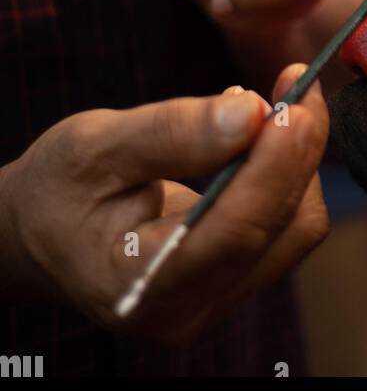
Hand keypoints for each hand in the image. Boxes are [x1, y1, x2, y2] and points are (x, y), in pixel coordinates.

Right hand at [0, 65, 328, 344]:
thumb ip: (171, 133)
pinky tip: (269, 134)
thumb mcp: (93, 145)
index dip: (275, 162)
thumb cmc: (59, 187)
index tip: (294, 99)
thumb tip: (252, 111)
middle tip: (296, 79)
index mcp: (140, 284)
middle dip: (296, 148)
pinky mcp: (234, 283)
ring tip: (279, 101)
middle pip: (277, 229)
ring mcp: (216, 303)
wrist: (42, 233)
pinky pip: (287, 229)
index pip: (234, 231)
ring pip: (295, 229)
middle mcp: (187, 310)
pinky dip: (290, 174)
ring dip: (300, 159)